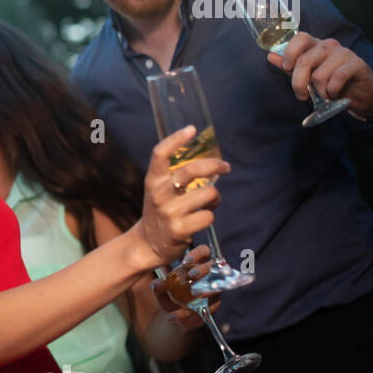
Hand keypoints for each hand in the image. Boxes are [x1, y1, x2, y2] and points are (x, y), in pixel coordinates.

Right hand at [133, 126, 228, 267]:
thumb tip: (210, 162)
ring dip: (215, 198)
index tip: (191, 129)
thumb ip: (175, 175)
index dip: (176, 139)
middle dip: (214, 165)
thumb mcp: (159, 190)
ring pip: (208, 193)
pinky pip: (208, 215)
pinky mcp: (179, 229)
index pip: (160, 154)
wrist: (147, 243)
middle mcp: (159, 194)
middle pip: (191, 170)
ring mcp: (169, 212)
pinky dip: (209, 215)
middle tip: (225, 167)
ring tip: (208, 202)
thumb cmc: (161, 211)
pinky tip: (200, 219)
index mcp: (153, 180)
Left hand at [150, 245, 220, 329]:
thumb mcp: (161, 291)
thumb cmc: (170, 295)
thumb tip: (158, 283)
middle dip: (204, 269)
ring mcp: (214, 290)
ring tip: (195, 293)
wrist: (175, 315)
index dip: (198, 254)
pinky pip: (206, 308)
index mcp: (197, 265)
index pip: (204, 252)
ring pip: (216, 288)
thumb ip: (158, 286)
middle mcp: (209, 275)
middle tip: (192, 274)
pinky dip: (188, 312)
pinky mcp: (214, 305)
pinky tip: (173, 316)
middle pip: (213, 266)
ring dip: (206, 290)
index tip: (185, 261)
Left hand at [268, 32, 372, 118]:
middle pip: (305, 60)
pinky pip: (337, 78)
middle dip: (299, 82)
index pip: (300, 37)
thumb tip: (270, 55)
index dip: (290, 52)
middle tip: (302, 95)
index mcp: (316, 46)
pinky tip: (335, 93)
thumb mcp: (308, 75)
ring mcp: (344, 53)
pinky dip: (332, 90)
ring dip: (319, 91)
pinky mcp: (357, 64)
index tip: (287, 68)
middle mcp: (329, 46)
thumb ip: (290, 66)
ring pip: (319, 74)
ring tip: (325, 95)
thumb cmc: (331, 84)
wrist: (361, 95)